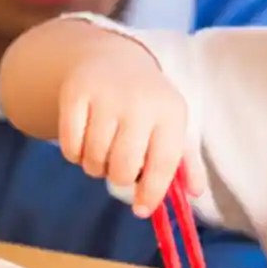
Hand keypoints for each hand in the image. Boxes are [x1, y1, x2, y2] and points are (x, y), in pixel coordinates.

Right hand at [57, 49, 204, 216]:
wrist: (113, 58)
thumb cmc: (147, 102)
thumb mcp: (171, 124)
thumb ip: (185, 161)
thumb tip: (195, 194)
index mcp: (170, 111)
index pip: (164, 163)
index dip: (153, 192)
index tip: (142, 210)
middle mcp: (139, 102)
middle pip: (125, 167)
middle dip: (120, 178)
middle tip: (119, 169)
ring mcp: (105, 95)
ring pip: (95, 158)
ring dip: (96, 166)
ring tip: (103, 152)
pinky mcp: (75, 93)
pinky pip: (70, 146)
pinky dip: (75, 154)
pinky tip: (84, 142)